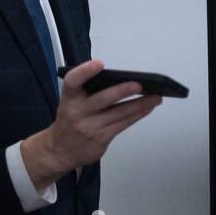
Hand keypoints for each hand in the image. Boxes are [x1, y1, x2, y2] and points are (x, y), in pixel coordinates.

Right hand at [20, 59, 161, 189]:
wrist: (59, 151)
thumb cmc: (70, 122)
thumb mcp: (70, 104)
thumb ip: (88, 93)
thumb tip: (120, 80)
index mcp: (69, 99)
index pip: (72, 81)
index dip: (85, 71)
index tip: (99, 63)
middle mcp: (78, 112)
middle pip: (103, 99)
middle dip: (123, 90)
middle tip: (140, 84)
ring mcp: (90, 127)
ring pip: (120, 113)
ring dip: (141, 104)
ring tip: (156, 97)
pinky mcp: (101, 139)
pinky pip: (124, 124)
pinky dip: (137, 115)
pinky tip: (147, 108)